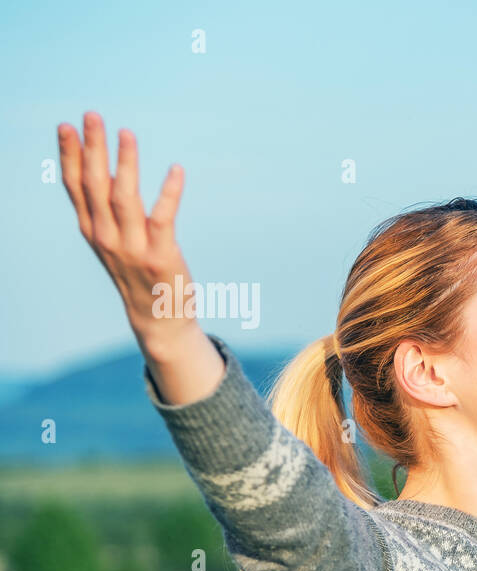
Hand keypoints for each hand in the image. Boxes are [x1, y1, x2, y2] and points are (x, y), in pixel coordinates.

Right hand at [58, 112, 195, 352]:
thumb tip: (104, 167)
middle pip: (95, 185)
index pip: (75, 187)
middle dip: (92, 149)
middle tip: (93, 115)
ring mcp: (132, 248)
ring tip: (126, 133)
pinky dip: (170, 192)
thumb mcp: (112, 239)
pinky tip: (176, 169)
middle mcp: (106, 237)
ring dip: (125, 163)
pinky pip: (164, 219)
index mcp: (92, 230)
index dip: (70, 156)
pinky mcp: (161, 256)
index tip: (67, 125)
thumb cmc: (136, 271)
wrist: (157, 317)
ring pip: (124, 198)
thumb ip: (105, 208)